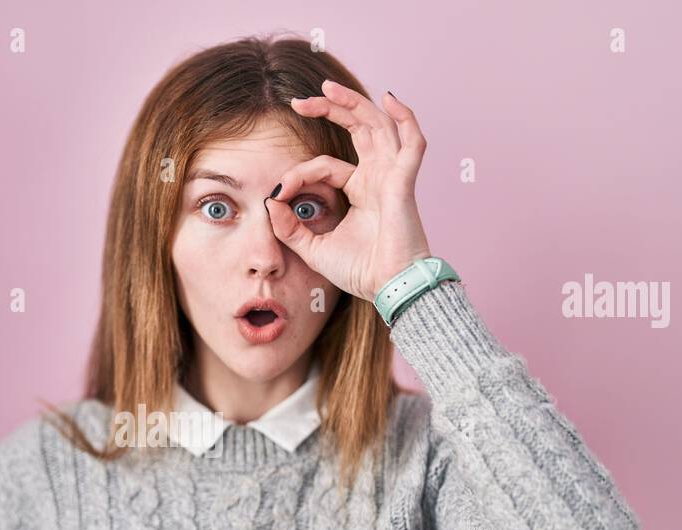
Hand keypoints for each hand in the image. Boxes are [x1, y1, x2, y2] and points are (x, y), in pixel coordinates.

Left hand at [264, 80, 432, 302]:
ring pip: (378, 125)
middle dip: (330, 110)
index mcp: (360, 190)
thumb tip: (269, 201)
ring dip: (354, 103)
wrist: (388, 288)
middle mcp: (377, 177)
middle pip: (357, 129)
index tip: (276, 191)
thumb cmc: (360, 271)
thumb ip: (289, 227)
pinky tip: (391, 99)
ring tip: (328, 88)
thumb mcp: (313, 247)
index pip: (325, 166)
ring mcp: (392, 176)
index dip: (298, 174)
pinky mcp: (403, 182)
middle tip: (300, 101)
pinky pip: (412, 143)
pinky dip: (406, 118)